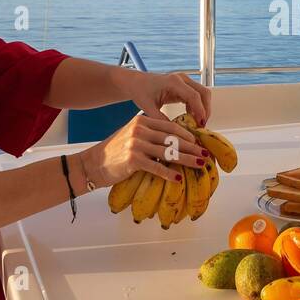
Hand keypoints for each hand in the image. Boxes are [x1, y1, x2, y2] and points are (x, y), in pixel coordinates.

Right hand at [79, 113, 207, 186]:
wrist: (93, 163)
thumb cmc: (116, 151)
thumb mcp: (134, 136)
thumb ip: (152, 135)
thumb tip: (177, 142)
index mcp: (142, 121)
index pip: (171, 127)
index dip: (188, 136)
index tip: (200, 143)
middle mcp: (140, 130)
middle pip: (173, 139)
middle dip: (192, 147)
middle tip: (206, 154)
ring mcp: (136, 144)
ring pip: (168, 153)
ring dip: (187, 160)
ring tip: (199, 164)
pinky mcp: (132, 159)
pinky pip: (157, 167)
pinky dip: (169, 174)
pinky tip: (179, 178)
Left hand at [123, 69, 210, 125]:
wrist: (137, 83)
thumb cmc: (141, 92)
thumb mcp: (148, 107)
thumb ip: (161, 119)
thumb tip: (175, 133)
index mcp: (173, 81)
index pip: (194, 95)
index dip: (200, 110)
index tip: (200, 125)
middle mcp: (182, 79)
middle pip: (204, 93)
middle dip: (206, 110)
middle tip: (201, 126)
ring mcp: (185, 81)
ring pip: (203, 95)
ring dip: (203, 109)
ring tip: (196, 124)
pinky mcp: (185, 86)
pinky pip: (197, 97)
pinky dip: (197, 108)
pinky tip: (190, 118)